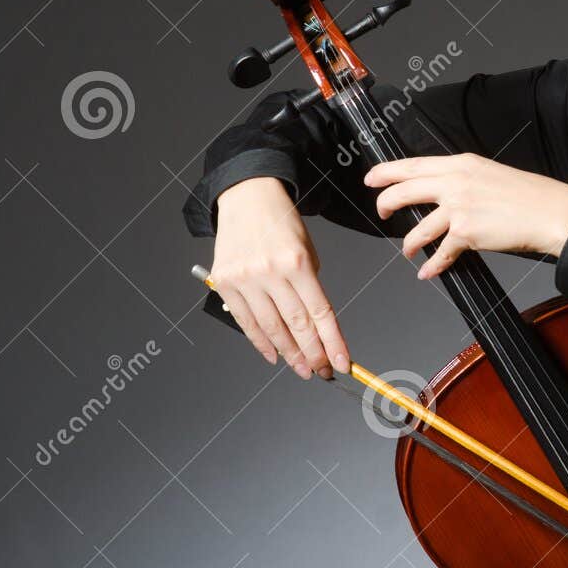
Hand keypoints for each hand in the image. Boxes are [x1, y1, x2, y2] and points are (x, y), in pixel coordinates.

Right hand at [208, 176, 349, 378]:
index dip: (332, 342)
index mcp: (296, 261)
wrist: (246, 197)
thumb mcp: (307, 249)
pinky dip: (261, 342)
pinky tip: (274, 356)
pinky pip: (245, 322)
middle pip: (296, 325)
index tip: (342, 362)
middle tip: (323, 371)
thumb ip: (310, 286)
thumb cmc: (281, 222)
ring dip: (289, 354)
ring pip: (271, 328)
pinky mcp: (225, 282)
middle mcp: (269, 271)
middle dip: (313, 353)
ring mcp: (245, 278)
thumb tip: (315, 326)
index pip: (320, 312)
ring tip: (303, 369)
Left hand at [364, 153, 567, 279]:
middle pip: (405, 191)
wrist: (549, 211)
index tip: (371, 178)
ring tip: (408, 250)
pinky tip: (427, 271)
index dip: (387, 172)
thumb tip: (439, 194)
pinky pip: (440, 253)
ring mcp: (459, 207)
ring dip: (409, 243)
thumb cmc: (526, 195)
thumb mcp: (488, 174)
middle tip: (382, 213)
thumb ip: (461, 180)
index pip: (413, 165)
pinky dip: (432, 265)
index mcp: (461, 163)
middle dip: (386, 204)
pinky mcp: (466, 232)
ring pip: (418, 228)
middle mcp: (455, 182)